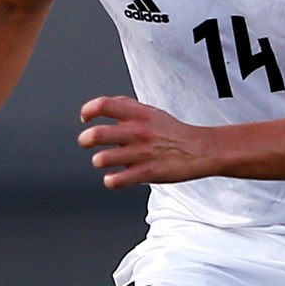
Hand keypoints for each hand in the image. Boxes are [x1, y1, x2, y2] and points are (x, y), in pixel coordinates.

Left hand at [77, 96, 218, 188]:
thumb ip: (127, 107)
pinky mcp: (146, 173)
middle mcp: (137, 132)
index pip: (104, 105)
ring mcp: (141, 153)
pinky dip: (110, 180)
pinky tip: (115, 177)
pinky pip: (116, 180)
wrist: (199, 150)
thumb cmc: (172, 132)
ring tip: (105, 160)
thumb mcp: (150, 112)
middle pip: (97, 134)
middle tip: (86, 142)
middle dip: (85, 140)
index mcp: (137, 114)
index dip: (88, 110)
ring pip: (102, 159)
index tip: (85, 118)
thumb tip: (103, 107)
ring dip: (98, 161)